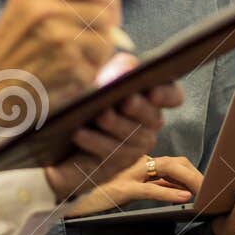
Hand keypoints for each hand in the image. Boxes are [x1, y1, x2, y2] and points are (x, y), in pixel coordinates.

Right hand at [0, 0, 120, 131]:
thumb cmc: (0, 61)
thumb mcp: (18, 19)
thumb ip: (55, 7)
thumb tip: (103, 10)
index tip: (111, 14)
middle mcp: (47, 10)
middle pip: (105, 13)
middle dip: (108, 35)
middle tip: (99, 50)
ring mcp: (58, 36)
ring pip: (105, 44)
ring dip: (96, 62)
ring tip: (73, 71)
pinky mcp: (66, 64)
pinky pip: (94, 72)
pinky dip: (82, 84)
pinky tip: (61, 85)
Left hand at [43, 83, 184, 200]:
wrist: (61, 139)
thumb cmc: (87, 101)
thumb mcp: (102, 79)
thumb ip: (118, 69)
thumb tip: (122, 73)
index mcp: (150, 99)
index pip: (172, 96)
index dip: (167, 94)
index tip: (153, 90)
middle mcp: (149, 124)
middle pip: (153, 117)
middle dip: (139, 108)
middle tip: (126, 100)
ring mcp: (135, 147)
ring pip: (132, 137)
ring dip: (115, 124)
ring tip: (100, 114)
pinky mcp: (115, 164)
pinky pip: (109, 153)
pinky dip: (94, 141)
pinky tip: (79, 132)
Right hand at [66, 155, 202, 217]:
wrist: (60, 192)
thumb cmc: (91, 189)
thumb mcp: (125, 185)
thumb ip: (149, 184)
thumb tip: (175, 190)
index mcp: (135, 158)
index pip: (172, 162)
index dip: (191, 173)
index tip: (204, 186)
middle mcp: (133, 160)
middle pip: (174, 163)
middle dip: (195, 176)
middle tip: (210, 191)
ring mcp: (126, 172)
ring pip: (166, 171)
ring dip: (189, 182)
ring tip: (204, 193)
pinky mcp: (120, 187)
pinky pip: (150, 189)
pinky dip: (170, 194)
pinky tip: (185, 199)